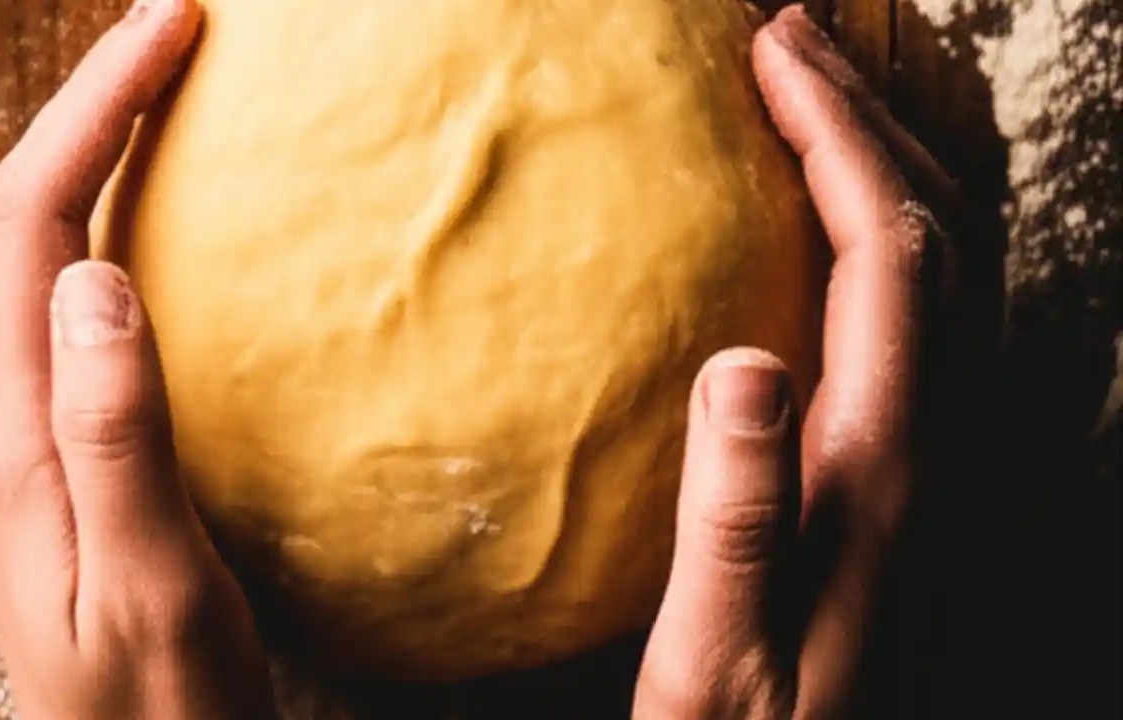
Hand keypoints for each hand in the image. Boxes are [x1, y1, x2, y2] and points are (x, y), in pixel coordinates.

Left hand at [0, 1, 268, 716]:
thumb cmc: (153, 705)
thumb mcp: (144, 582)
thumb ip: (116, 434)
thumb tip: (99, 275)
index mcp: (12, 432)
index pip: (36, 225)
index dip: (97, 112)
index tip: (173, 30)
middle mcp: (2, 416)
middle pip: (26, 219)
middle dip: (94, 108)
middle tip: (176, 33)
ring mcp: (29, 433)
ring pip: (44, 257)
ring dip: (99, 160)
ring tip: (167, 100)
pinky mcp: (66, 451)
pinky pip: (76, 309)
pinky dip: (117, 232)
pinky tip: (160, 228)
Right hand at [633, 6, 953, 717]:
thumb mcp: (717, 662)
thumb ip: (734, 521)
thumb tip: (742, 364)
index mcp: (887, 472)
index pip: (889, 256)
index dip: (836, 139)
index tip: (770, 58)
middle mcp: (936, 446)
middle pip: (933, 234)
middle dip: (864, 115)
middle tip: (786, 37)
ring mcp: (939, 456)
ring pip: (943, 268)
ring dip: (884, 160)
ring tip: (809, 99)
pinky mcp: (916, 474)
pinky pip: (922, 315)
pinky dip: (886, 230)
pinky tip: (831, 225)